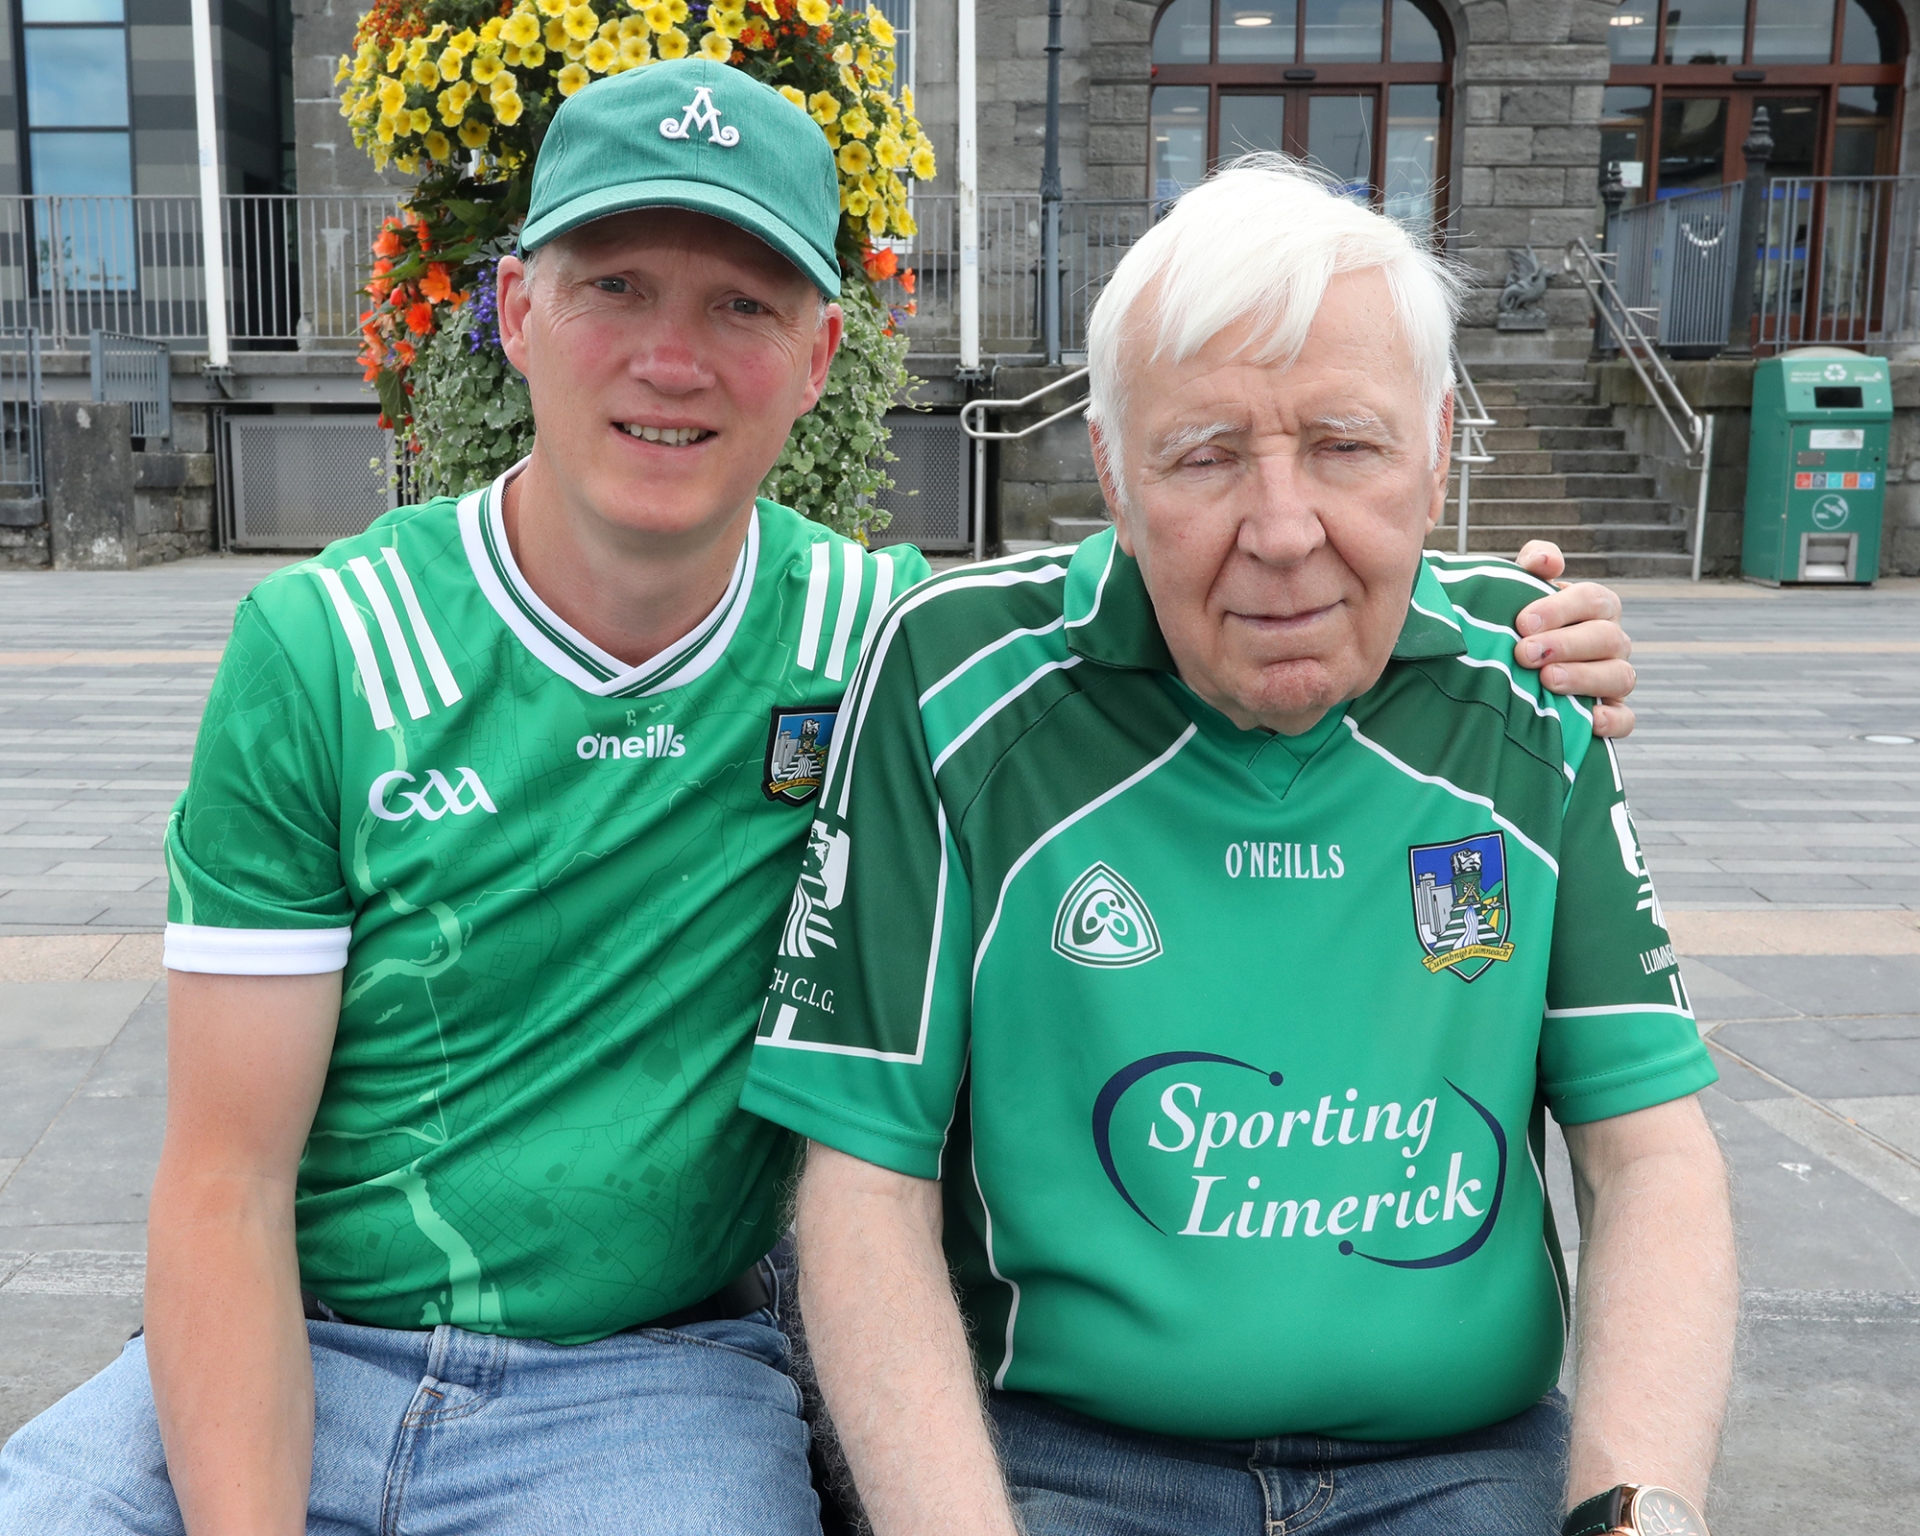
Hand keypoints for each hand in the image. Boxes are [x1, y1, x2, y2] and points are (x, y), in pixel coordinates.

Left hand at [1511, 541, 1635, 739]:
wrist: (1504, 667)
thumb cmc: (1516, 624)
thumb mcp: (1518, 588)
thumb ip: (1533, 564)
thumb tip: (1549, 562)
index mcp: (1594, 607)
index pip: (1592, 599)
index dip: (1561, 609)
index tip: (1522, 621)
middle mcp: (1610, 641)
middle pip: (1607, 638)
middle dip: (1566, 644)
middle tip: (1525, 653)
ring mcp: (1613, 677)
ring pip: (1621, 676)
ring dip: (1585, 678)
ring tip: (1548, 680)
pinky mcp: (1611, 713)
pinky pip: (1626, 719)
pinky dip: (1614, 720)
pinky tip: (1589, 720)